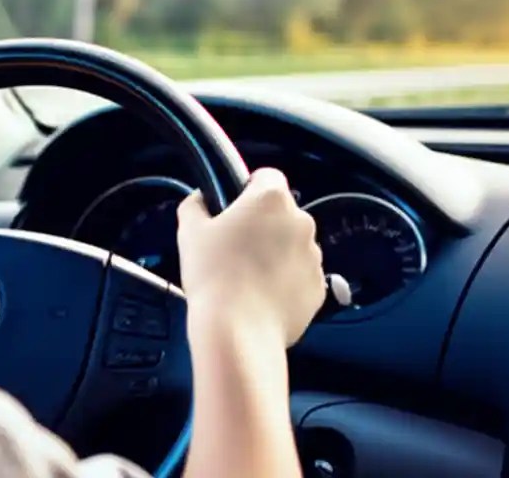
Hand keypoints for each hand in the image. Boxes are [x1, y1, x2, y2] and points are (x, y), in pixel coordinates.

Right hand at [176, 168, 324, 346]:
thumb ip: (195, 204)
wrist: (238, 333)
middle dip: (262, 225)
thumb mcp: (190, 232)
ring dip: (276, 253)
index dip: (247, 189)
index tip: (233, 208)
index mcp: (271, 199)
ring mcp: (314, 257)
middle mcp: (301, 222)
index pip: (266, 176)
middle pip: (281, 213)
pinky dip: (286, 282)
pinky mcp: (318, 288)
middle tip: (234, 247)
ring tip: (246, 277)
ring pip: (292, 245)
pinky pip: (300, 276)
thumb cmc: (214, 278)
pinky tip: (261, 296)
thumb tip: (201, 200)